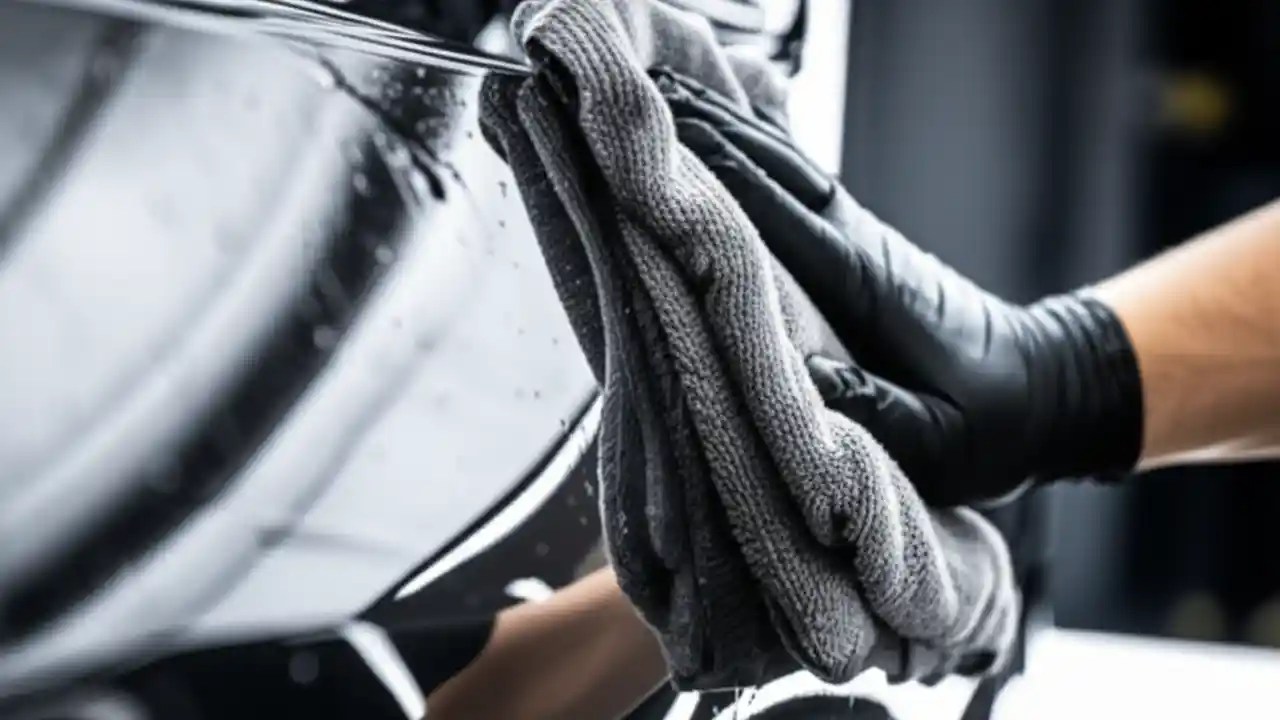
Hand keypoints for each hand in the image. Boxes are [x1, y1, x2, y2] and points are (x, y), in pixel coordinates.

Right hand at [657, 72, 1144, 505]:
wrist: (1048, 387)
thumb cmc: (992, 423)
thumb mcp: (946, 440)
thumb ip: (879, 411)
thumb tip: (803, 382)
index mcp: (870, 288)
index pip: (788, 223)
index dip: (729, 183)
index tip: (672, 146)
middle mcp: (860, 245)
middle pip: (779, 173)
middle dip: (713, 131)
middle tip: (648, 94)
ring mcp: (862, 237)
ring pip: (786, 165)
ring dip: (730, 123)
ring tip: (670, 89)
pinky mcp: (861, 242)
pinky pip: (799, 181)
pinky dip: (761, 143)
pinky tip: (731, 119)